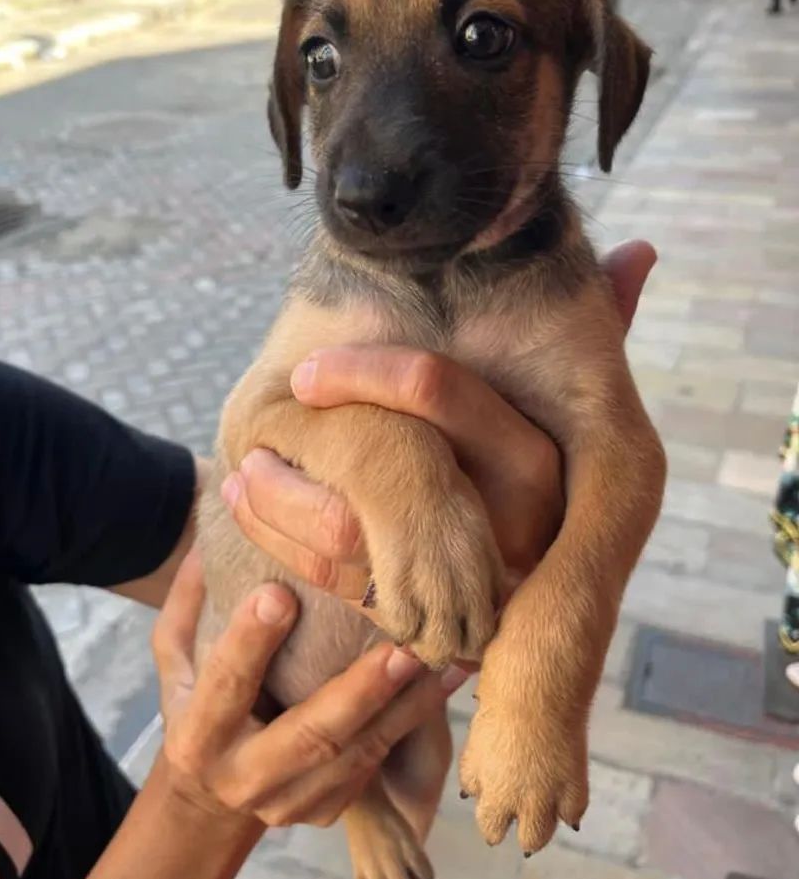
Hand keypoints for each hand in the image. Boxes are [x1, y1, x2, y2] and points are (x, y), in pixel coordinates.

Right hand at [152, 551, 468, 828]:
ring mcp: (288, 804)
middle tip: (400, 649)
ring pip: (355, 758)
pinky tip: (441, 686)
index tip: (279, 593)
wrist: (208, 799)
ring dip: (404, 709)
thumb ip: (189, 603)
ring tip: (441, 662)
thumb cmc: (195, 703)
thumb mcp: (174, 657)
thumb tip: (210, 540)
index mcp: (197, 736)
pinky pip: (373, 768)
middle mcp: (243, 778)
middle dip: (358, 693)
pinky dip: (411, 725)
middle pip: (308, 737)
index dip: (249, 644)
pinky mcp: (325, 812)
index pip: (224, 687)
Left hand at [222, 240, 655, 599]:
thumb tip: (642, 250)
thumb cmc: (504, 447)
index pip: (436, 390)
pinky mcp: (420, 628)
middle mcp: (507, 531)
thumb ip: (593, 321)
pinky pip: (336, 584)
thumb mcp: (554, 382)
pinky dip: (279, 541)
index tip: (309, 369)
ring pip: (348, 536)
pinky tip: (248, 501)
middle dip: (307, 450)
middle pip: (384, 474)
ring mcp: (461, 587)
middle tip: (255, 432)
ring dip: (277, 502)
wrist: (474, 570)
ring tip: (236, 469)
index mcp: (536, 459)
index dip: (368, 374)